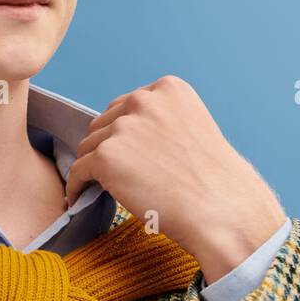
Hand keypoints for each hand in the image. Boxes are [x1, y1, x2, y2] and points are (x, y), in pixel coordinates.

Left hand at [63, 75, 287, 282]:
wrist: (223, 211)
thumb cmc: (215, 180)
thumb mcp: (192, 128)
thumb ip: (159, 121)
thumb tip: (123, 132)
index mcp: (168, 89)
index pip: (126, 106)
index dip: (123, 131)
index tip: (129, 151)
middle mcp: (143, 100)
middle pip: (103, 124)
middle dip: (108, 147)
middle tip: (119, 174)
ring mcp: (123, 128)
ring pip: (88, 148)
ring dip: (93, 167)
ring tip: (104, 187)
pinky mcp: (106, 156)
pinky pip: (78, 172)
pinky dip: (76, 186)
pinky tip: (79, 197)